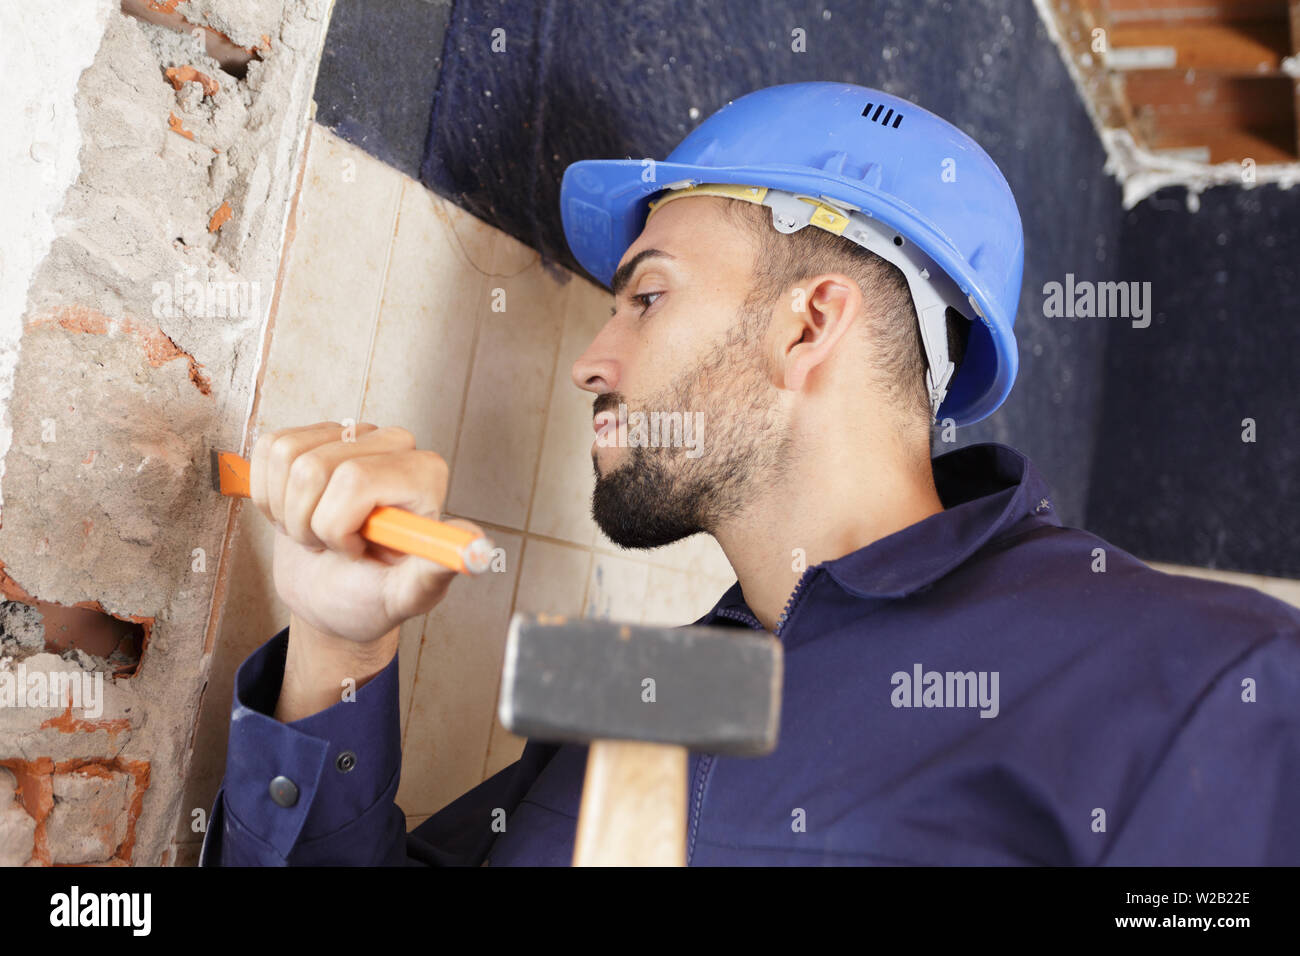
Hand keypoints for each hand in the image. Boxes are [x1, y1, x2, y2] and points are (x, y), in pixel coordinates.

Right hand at [249, 421, 487, 644]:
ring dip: (288, 511)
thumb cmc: (371, 597)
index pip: (355, 479)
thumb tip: (476, 546)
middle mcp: (395, 445)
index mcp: (425, 474)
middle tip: (331, 547)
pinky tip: (297, 513)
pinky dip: (268, 493)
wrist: (331, 598)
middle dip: (310, 522)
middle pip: (314, 468)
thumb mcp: (404, 596)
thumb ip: (434, 573)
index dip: (337, 525)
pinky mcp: (312, 438)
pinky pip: (270, 449)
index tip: (354, 552)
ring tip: (316, 533)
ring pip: (288, 457)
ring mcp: (351, 437)